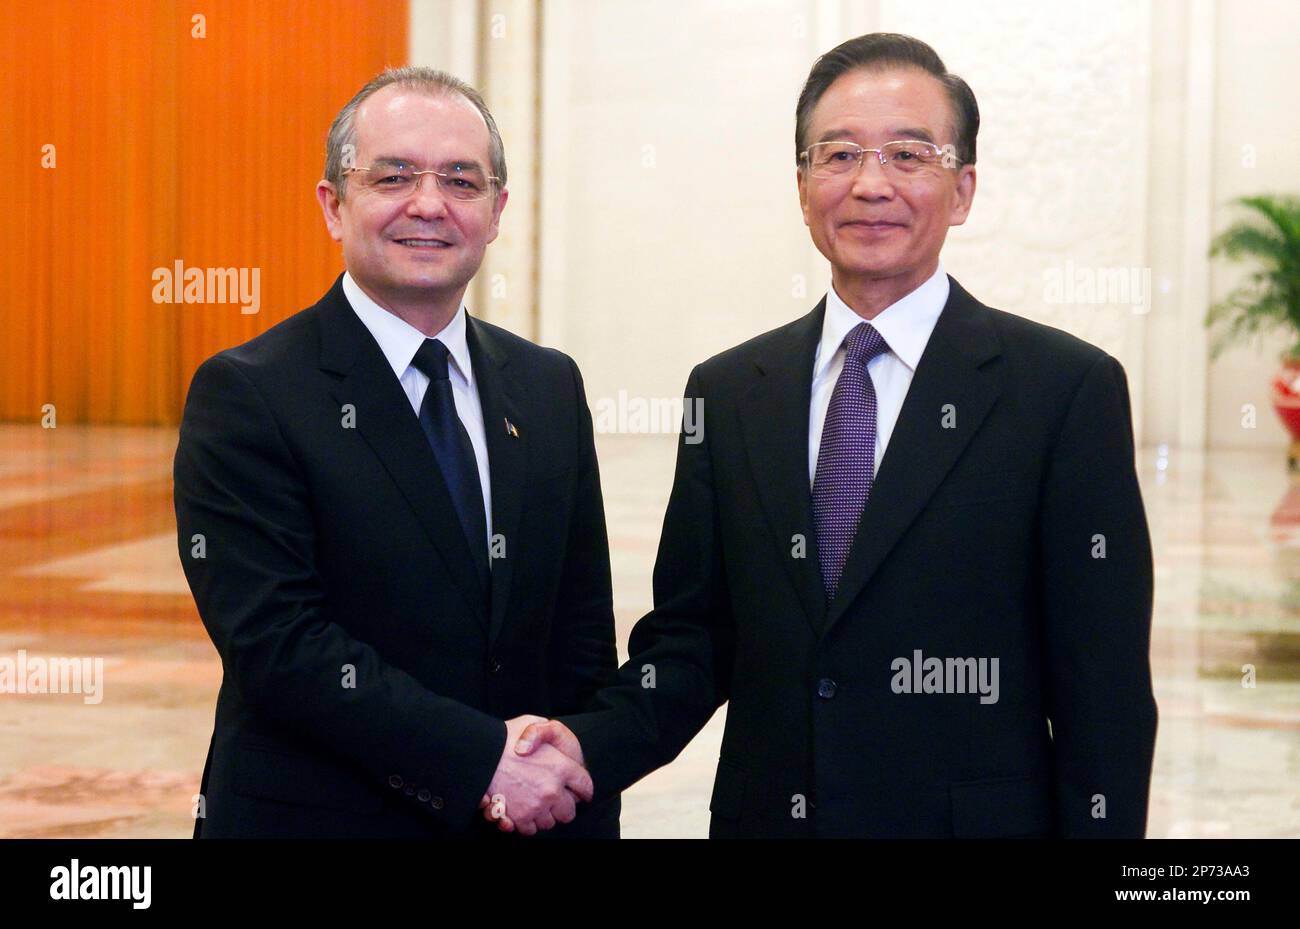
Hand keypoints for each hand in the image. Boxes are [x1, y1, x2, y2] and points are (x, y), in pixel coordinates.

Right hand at [479, 715, 592, 834]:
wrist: (478, 754)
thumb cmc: (502, 738)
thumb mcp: (530, 723)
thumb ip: (545, 731)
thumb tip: (550, 737)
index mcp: (561, 766)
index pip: (585, 786)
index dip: (583, 790)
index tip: (579, 792)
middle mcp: (552, 789)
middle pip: (569, 811)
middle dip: (563, 807)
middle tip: (553, 801)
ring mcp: (536, 806)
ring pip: (549, 823)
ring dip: (543, 815)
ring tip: (534, 804)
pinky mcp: (519, 818)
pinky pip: (530, 829)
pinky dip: (527, 823)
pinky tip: (521, 812)